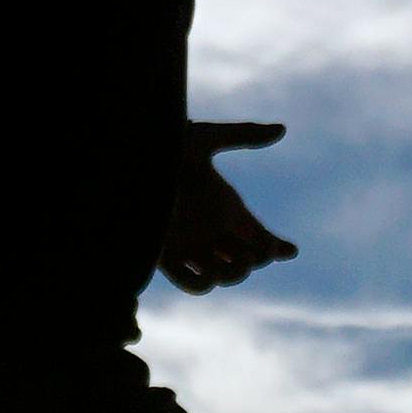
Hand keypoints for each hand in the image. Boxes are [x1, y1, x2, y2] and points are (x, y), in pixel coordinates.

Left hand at [163, 119, 296, 292]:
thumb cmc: (160, 147)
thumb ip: (242, 134)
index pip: (256, 235)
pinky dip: (207, 283)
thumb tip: (282, 129)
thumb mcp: (203, 139)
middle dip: (259, 257)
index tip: (290, 250)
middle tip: (263, 249)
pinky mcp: (167, 259)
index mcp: (223, 206)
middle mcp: (209, 230)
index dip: (275, 247)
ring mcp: (189, 246)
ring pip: (223, 274)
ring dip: (237, 273)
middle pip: (244, 257)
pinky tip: (213, 272)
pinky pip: (193, 283)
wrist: (121, 166)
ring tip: (242, 260)